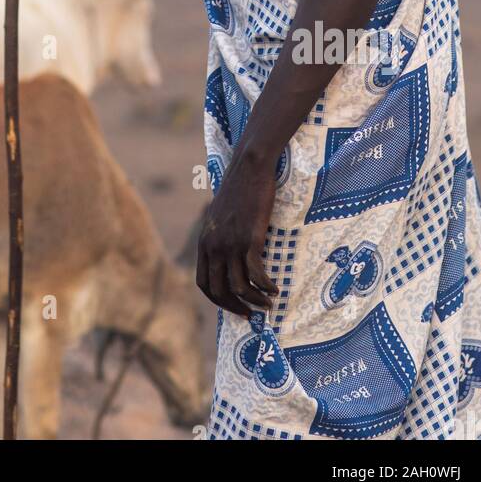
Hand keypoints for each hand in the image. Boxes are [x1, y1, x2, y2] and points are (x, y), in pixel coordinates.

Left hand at [195, 157, 278, 317]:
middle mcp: (214, 246)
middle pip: (219, 290)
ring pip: (239, 287)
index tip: (235, 306)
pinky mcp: (250, 239)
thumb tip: (229, 257)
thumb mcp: (220, 216)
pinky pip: (256, 274)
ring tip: (269, 303)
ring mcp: (231, 244)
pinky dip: (266, 286)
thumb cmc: (238, 190)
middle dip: (236, 307)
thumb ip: (220, 237)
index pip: (204, 284)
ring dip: (255, 300)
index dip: (218, 301)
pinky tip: (275, 288)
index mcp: (204, 242)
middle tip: (252, 313)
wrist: (248, 168)